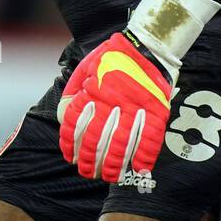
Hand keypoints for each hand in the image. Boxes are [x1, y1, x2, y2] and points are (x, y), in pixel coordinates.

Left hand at [57, 30, 174, 182]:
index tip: (71, 158)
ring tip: (109, 177)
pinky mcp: (156, 109)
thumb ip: (73, 93)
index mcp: (92, 90)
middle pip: (96, 139)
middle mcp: (111, 101)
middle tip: (88, 172)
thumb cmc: (112, 58)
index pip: (76, 124)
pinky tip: (139, 169)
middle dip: (90, 160)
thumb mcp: (84, 69)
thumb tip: (64, 118)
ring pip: (121, 142)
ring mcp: (135, 106)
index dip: (71, 144)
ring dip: (114, 164)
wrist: (146, 43)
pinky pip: (149, 136)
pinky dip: (144, 155)